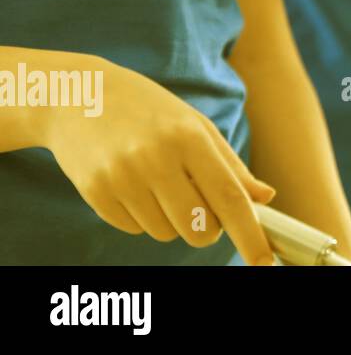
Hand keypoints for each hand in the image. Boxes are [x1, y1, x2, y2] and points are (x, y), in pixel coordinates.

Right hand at [42, 59, 277, 264]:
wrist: (79, 94)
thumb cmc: (149, 110)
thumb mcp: (195, 124)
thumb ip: (230, 165)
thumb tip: (265, 198)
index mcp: (190, 137)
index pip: (229, 197)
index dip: (250, 234)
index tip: (264, 261)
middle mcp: (156, 158)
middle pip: (198, 227)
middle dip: (207, 229)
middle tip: (200, 207)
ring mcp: (122, 176)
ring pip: (165, 232)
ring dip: (170, 220)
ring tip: (157, 182)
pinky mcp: (95, 191)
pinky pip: (133, 229)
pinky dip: (140, 216)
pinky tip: (131, 183)